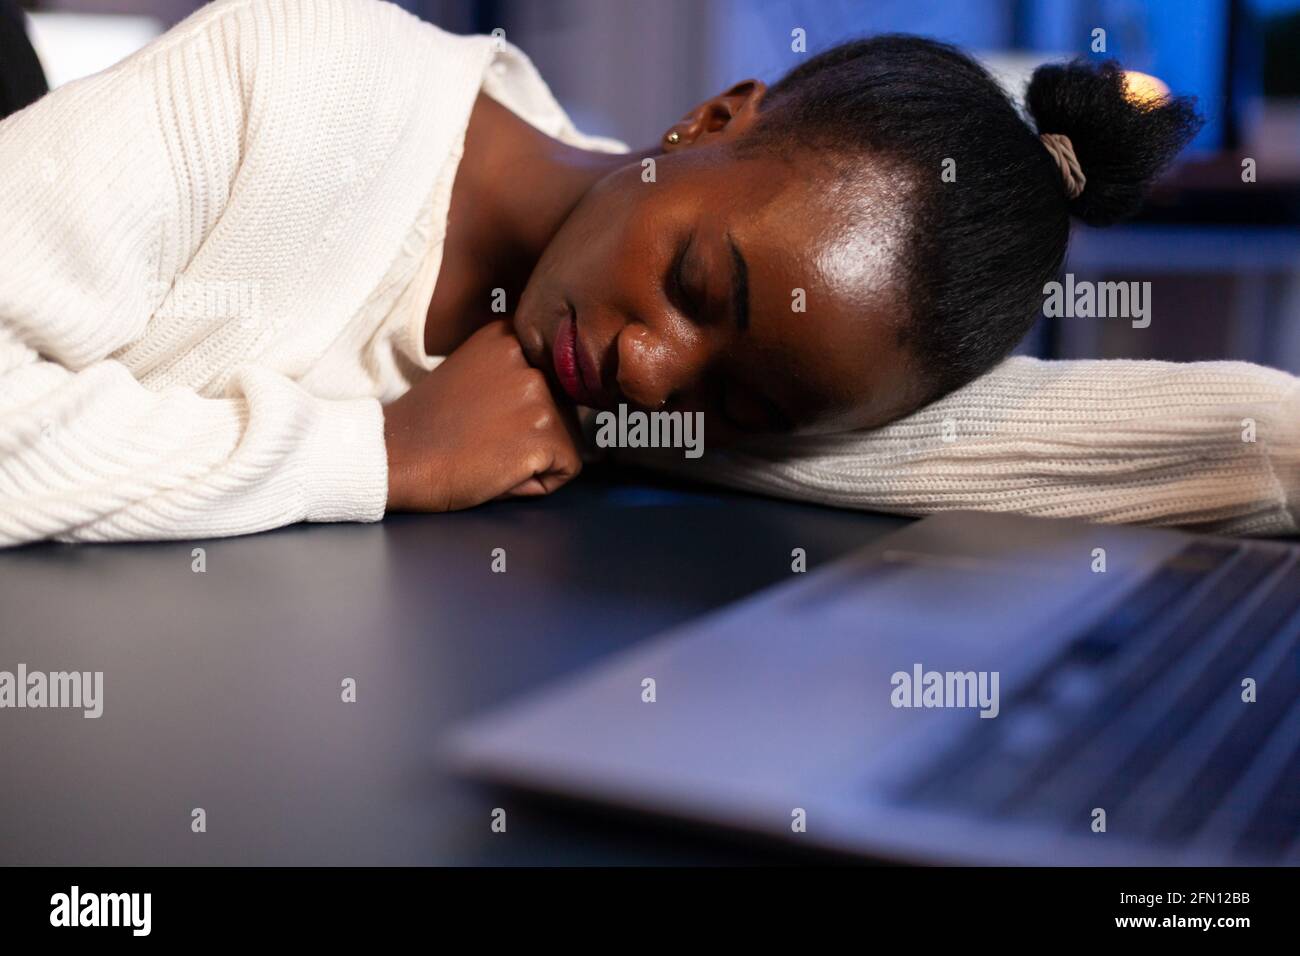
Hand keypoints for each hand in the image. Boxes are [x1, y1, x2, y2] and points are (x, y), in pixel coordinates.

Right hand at [383, 320, 581, 510]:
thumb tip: (567, 391)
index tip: (486, 415)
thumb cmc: (430, 425)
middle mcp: (529, 358)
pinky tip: (498, 471)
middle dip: (534, 433)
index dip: (524, 409)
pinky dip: (538, 481)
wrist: (396, 457)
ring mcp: (539, 395)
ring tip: (489, 453)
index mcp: (509, 336)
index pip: (551, 379)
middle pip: (564, 409)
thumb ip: (514, 372)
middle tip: (484, 438)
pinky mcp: (544, 435)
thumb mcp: (474, 372)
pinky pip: (566, 468)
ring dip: (536, 456)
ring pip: (566, 438)